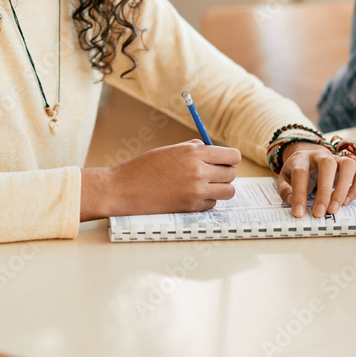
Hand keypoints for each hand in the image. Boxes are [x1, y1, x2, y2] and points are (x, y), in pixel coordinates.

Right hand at [80, 140, 240, 220]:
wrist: (124, 189)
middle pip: (231, 174)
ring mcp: (196, 192)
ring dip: (221, 188)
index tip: (227, 160)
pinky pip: (212, 204)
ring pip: (228, 191)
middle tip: (214, 172)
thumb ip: (193, 149)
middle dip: (225, 172)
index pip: (231, 156)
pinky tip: (191, 195)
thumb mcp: (170, 150)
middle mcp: (198, 171)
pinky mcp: (192, 208)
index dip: (231, 158)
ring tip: (206, 184)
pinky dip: (207, 200)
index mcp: (193, 152)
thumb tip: (213, 150)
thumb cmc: (144, 167)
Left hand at [277, 141, 355, 217]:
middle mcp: (321, 155)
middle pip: (327, 164)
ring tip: (334, 209)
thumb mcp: (285, 180)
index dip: (299, 193)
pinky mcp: (351, 166)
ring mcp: (338, 159)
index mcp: (301, 158)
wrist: (310, 158)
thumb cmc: (298, 172)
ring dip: (343, 189)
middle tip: (319, 213)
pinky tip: (346, 202)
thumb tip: (294, 204)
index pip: (300, 172)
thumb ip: (286, 191)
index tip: (299, 213)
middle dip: (324, 191)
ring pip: (348, 165)